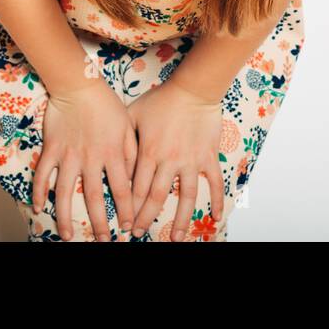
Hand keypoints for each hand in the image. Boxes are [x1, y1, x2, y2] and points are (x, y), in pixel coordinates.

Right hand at [32, 80, 137, 240]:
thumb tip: (137, 176)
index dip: (127, 211)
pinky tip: (37, 207)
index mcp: (114, 154)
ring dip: (66, 217)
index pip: (123, 190)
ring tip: (67, 236)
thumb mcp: (128, 126)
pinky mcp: (52, 149)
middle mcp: (91, 159)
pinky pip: (43, 174)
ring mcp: (69, 155)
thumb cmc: (106, 103)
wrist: (78, 84)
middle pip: (95, 198)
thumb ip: (132, 152)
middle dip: (100, 223)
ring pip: (66, 193)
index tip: (129, 228)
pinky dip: (39, 191)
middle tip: (103, 241)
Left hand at [125, 81, 223, 240]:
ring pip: (186, 196)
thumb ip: (124, 137)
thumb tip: (112, 156)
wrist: (193, 90)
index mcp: (149, 152)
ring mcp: (191, 161)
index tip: (125, 224)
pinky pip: (214, 183)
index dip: (130, 208)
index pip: (137, 188)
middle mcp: (169, 161)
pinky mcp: (208, 157)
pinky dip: (216, 201)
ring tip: (177, 239)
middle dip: (147, 218)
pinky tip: (215, 218)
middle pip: (157, 197)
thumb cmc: (161, 99)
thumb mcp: (133, 114)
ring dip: (181, 220)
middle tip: (140, 234)